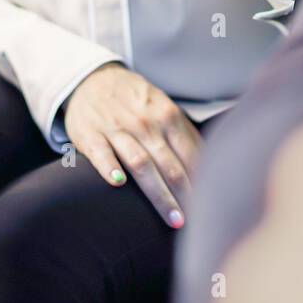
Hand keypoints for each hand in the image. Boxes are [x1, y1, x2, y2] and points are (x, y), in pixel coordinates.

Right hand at [63, 63, 201, 227]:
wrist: (92, 80)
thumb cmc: (135, 102)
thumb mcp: (163, 108)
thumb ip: (183, 135)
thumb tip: (211, 164)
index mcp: (168, 117)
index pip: (190, 154)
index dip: (202, 181)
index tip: (212, 206)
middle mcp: (146, 124)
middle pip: (169, 165)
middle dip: (184, 195)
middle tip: (197, 223)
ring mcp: (117, 129)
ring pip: (141, 164)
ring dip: (158, 193)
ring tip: (173, 218)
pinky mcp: (90, 135)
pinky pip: (101, 153)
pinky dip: (109, 168)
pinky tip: (118, 184)